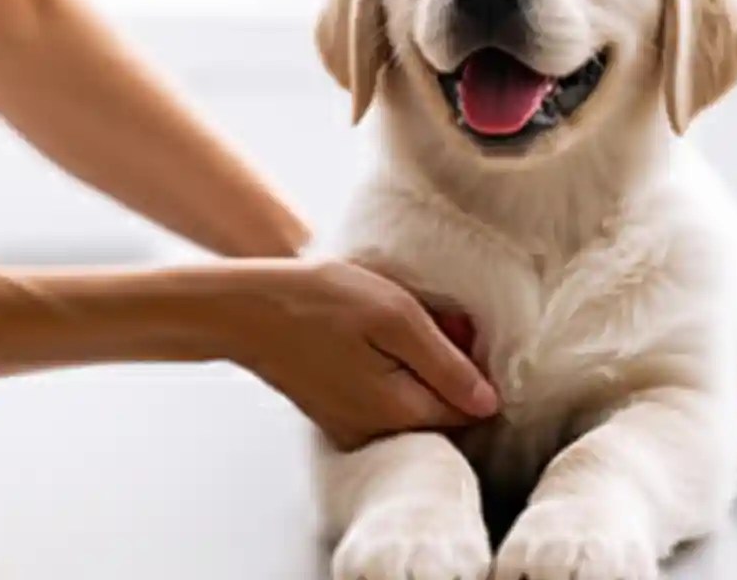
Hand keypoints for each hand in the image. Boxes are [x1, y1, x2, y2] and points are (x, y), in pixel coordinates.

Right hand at [198, 261, 497, 449]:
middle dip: (446, 368)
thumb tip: (489, 403)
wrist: (247, 309)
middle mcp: (377, 434)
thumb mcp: (397, 318)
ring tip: (398, 324)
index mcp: (398, 412)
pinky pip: (384, 401)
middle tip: (430, 319)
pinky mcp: (337, 418)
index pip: (469, 411)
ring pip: (412, 404)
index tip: (458, 330)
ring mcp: (353, 430)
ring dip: (417, 368)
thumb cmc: (322, 302)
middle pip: (440, 410)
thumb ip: (447, 364)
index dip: (474, 368)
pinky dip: (390, 372)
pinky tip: (373, 339)